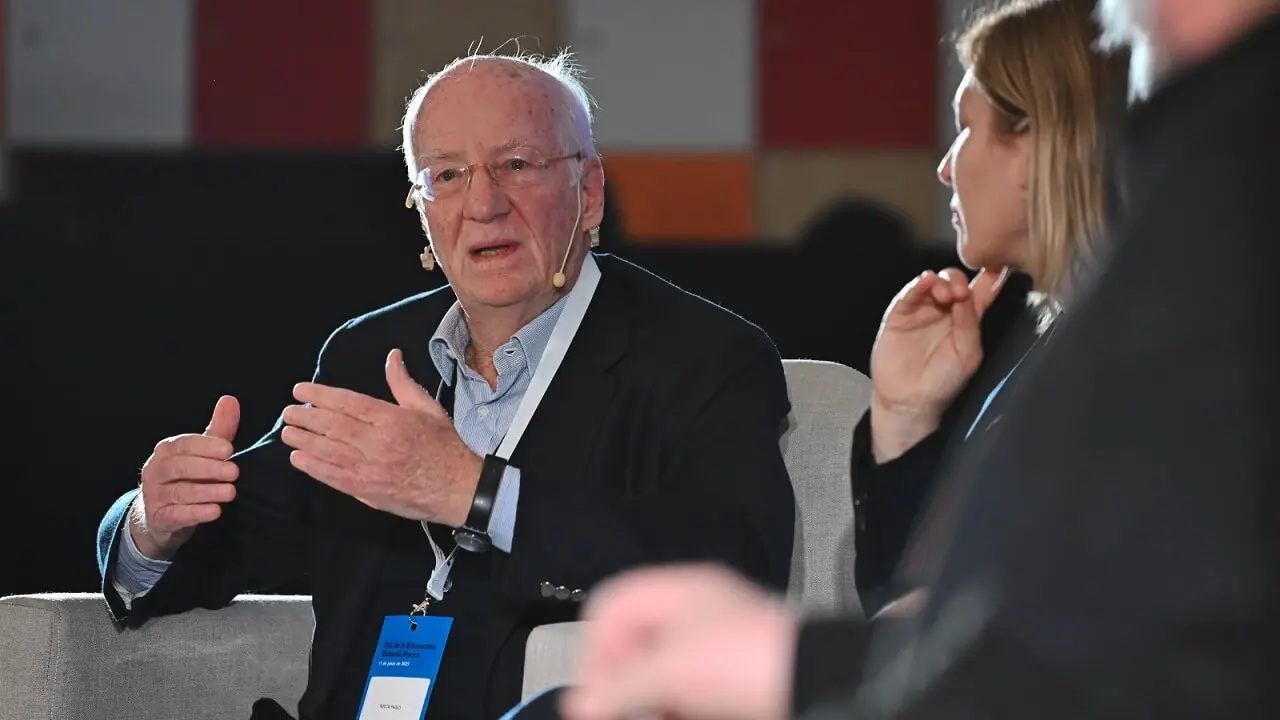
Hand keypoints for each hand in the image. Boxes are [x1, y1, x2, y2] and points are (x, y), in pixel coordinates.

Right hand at [133, 395, 240, 559]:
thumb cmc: (187, 477)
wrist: (162, 515)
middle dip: (209, 469)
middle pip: (181, 467)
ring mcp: (154, 495)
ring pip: (180, 492)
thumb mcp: (203, 453)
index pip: (185, 444)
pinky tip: (215, 512)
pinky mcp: (158, 518)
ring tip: (230, 492)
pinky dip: (196, 513)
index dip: (207, 446)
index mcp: (167, 450)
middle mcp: (155, 470)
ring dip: (207, 492)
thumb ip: (219, 430)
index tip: (229, 449)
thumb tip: (230, 400)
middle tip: (235, 472)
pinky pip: (176, 515)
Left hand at [281, 349, 481, 525]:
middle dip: (306, 417)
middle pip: (332, 426)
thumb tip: (392, 356)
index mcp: (392, 419)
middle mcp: (377, 442)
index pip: (348, 403)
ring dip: (304, 441)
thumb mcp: (428, 408)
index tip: (300, 391)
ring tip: (287, 432)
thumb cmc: (444, 446)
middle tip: (287, 411)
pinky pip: (333, 477)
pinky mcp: (367, 491)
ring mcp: (370, 469)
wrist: (458, 488)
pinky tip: (299, 459)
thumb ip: (403, 383)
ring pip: (328, 451)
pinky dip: (313, 468)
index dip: (320, 395)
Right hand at [560, 564, 796, 719]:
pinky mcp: (732, 685)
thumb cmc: (745, 662)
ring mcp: (716, 651)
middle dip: (621, 680)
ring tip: (653, 716)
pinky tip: (675, 717)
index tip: (598, 689)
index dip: (597, 646)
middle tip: (619, 710)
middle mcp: (696, 615)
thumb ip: (619, 687)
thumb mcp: (670, 670)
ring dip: (646, 701)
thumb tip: (578, 706)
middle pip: (635, 643)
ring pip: (660, 674)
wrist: (818, 688)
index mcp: (681, 592)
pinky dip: (672, 709)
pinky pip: (686, 695)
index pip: (614, 605)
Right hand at [869, 266, 1006, 461]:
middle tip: (962, 293)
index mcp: (968, 319)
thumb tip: (968, 294)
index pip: (982, 291)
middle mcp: (946, 311)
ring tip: (945, 296)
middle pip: (956, 280)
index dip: (989, 276)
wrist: (910, 401)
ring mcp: (922, 310)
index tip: (997, 265)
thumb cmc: (942, 382)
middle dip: (960, 281)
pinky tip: (926, 282)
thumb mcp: (968, 355)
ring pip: (935, 282)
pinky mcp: (900, 314)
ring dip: (942, 282)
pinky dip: (918, 284)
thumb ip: (970, 323)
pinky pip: (910, 293)